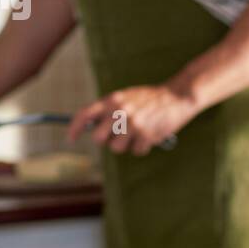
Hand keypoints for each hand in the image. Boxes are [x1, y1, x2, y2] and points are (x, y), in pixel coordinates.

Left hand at [67, 84, 196, 156]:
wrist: (177, 96)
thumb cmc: (150, 99)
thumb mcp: (127, 97)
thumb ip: (110, 109)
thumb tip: (91, 128)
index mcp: (112, 100)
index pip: (84, 115)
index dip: (74, 128)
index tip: (71, 139)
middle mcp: (120, 112)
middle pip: (98, 138)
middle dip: (106, 140)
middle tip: (118, 136)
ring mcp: (133, 124)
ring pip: (117, 148)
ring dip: (127, 145)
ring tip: (138, 134)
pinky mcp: (147, 135)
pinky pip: (137, 151)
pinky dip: (143, 147)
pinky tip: (151, 134)